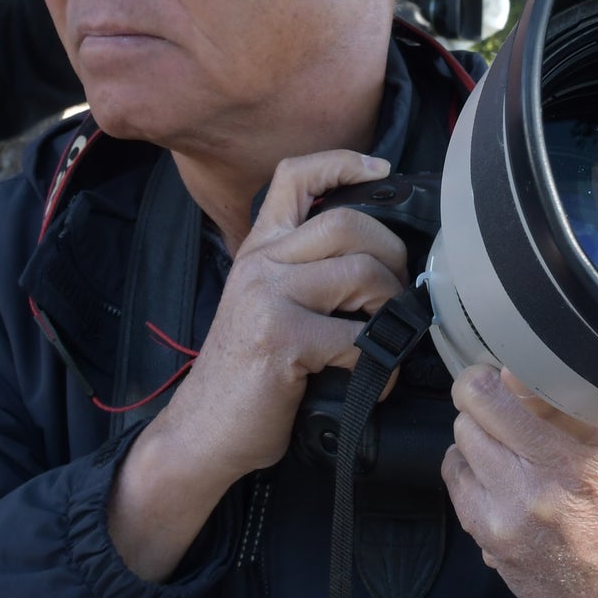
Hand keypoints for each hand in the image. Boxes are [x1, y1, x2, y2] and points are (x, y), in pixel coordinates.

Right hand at [107, 151, 408, 580]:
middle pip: (349, 222)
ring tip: (382, 342)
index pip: (294, 176)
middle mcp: (260, 263)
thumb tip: (383, 259)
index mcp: (260, 250)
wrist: (202, 434)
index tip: (381, 171)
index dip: (342, 163)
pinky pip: (360, 338)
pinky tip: (370, 384)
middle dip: (392, 258)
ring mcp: (267, 297)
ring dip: (391, 311)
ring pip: (364, 273)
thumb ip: (308, 273)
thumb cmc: (251, 377)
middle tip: (395, 299)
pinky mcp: (280, 337)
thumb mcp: (269, 307)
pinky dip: (381, 367)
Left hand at [443, 367, 597, 597]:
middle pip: (471, 413)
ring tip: (508, 436)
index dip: (496, 373)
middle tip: (504, 397)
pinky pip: (455, 479)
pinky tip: (500, 469)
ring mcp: (503, 520)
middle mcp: (532, 493)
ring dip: (479, 430)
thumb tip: (557, 364)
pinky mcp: (487, 540)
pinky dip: (471, 465)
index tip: (507, 368)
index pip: (498, 397)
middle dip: (485, 397)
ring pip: (459, 441)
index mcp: (573, 466)